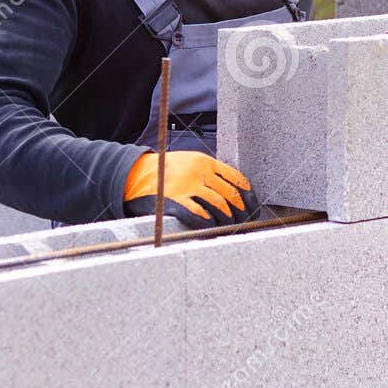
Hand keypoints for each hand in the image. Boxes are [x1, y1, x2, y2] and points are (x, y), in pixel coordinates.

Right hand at [122, 150, 257, 228]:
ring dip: (228, 218)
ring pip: (219, 204)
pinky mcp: (175, 201)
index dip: (247, 194)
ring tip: (231, 225)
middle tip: (244, 220)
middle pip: (229, 193)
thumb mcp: (189, 161)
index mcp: (204, 161)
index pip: (235, 177)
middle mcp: (198, 172)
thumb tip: (233, 188)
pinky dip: (209, 222)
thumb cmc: (166, 170)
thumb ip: (209, 171)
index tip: (251, 204)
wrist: (137, 174)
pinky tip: (212, 226)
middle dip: (240, 209)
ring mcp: (187, 186)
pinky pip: (199, 214)